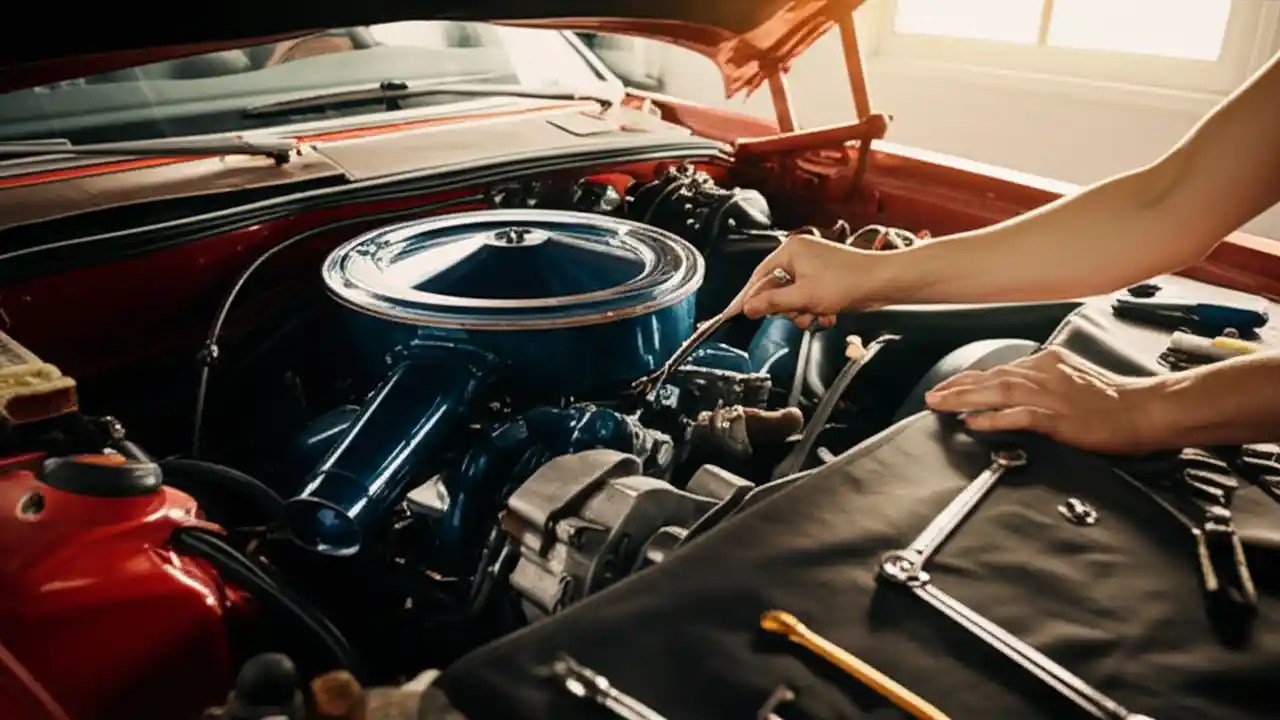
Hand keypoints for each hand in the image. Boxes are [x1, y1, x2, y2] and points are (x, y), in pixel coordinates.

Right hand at [739, 233, 880, 328]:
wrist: (882, 281)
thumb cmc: (848, 281)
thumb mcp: (804, 297)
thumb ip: (772, 303)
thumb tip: (749, 307)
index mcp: (790, 251)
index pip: (759, 277)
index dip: (747, 298)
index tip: (732, 313)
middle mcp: (799, 254)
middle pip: (776, 289)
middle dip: (787, 308)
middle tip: (798, 315)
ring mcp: (812, 265)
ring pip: (793, 296)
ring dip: (802, 311)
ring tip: (816, 316)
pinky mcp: (824, 277)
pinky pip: (807, 296)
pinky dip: (814, 308)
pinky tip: (827, 314)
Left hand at [924, 347, 1155, 454]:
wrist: (1144, 410)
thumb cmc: (1113, 400)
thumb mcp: (1071, 379)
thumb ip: (1043, 381)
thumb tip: (1013, 392)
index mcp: (1047, 363)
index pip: (999, 368)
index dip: (969, 378)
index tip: (947, 386)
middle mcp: (1044, 374)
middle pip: (991, 376)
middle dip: (957, 386)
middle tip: (931, 396)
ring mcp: (1050, 395)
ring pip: (997, 391)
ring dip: (964, 398)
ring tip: (939, 404)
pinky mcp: (1058, 417)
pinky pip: (1018, 415)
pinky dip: (993, 418)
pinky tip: (973, 423)